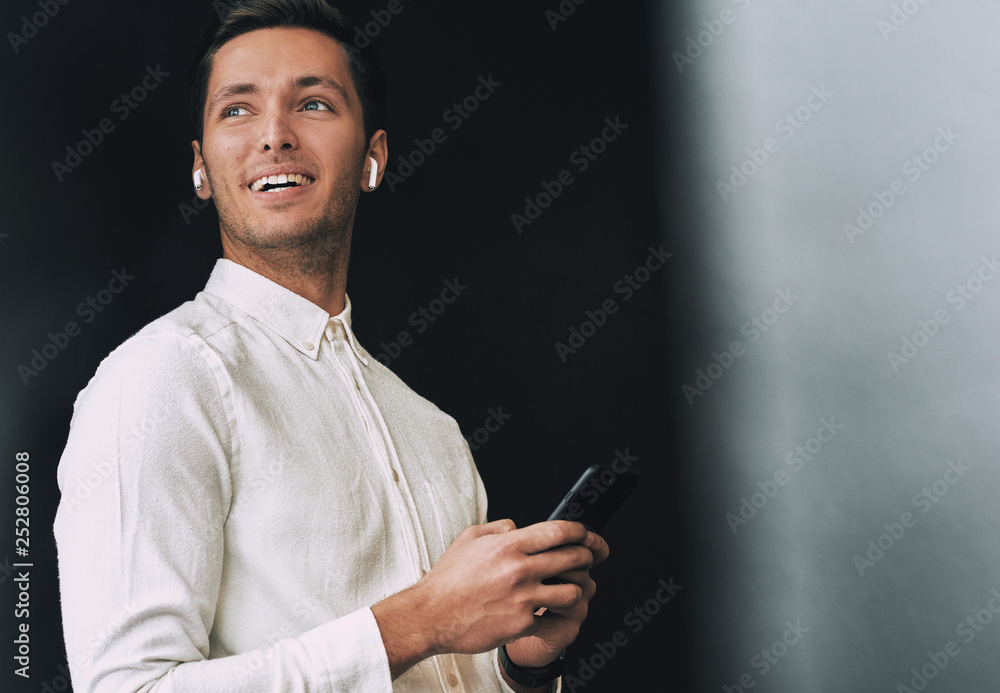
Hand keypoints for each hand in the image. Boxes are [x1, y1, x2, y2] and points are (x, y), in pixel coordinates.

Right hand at [415, 519, 602, 656]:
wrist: (431, 615)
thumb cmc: (448, 579)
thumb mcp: (468, 538)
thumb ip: (497, 528)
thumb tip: (517, 527)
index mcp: (508, 546)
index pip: (558, 531)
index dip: (580, 531)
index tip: (585, 534)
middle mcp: (519, 570)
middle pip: (573, 558)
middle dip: (587, 557)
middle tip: (587, 559)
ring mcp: (523, 598)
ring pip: (572, 591)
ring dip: (576, 588)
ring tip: (571, 588)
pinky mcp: (522, 624)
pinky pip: (553, 619)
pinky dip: (555, 616)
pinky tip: (551, 613)